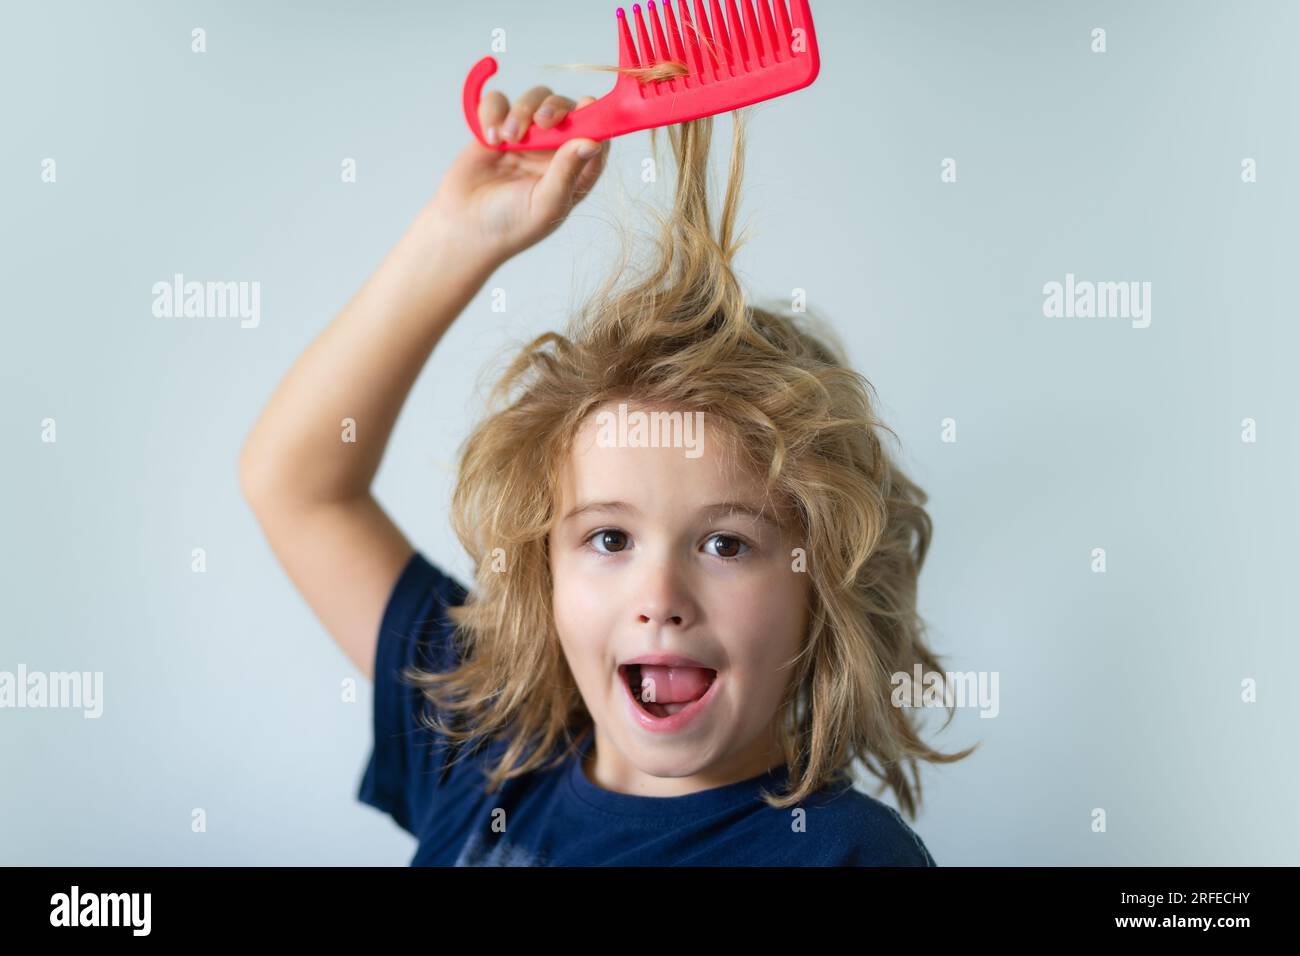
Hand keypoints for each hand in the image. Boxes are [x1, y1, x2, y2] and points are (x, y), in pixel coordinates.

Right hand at [428, 85, 610, 264]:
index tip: (586, 104)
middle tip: (542, 120)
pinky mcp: (496, 128)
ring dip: (521, 111)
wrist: (465, 229)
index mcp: (575, 169)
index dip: (595, 116)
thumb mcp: (546, 204)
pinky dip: (492, 112)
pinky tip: (490, 138)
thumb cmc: (512, 225)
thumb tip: (593, 143)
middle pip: (564, 107)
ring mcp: (525, 136)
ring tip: (507, 139)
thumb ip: (568, 172)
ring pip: (533, 98)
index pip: (595, 134)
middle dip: (554, 106)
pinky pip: (497, 102)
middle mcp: (554, 149)